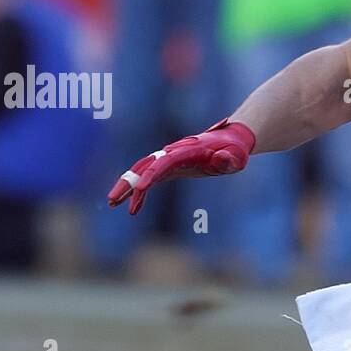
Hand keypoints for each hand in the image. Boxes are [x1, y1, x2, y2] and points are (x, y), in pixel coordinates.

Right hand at [107, 118, 255, 215]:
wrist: (232, 141)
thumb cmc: (235, 151)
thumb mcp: (237, 157)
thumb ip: (228, 160)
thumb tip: (221, 159)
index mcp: (187, 151)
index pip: (164, 162)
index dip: (151, 174)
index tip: (141, 189)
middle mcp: (173, 153)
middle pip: (145, 166)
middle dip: (128, 183)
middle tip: (113, 199)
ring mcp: (169, 159)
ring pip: (142, 171)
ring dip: (127, 187)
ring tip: (113, 203)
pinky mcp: (170, 167)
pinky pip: (150, 179)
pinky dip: (139, 192)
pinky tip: (132, 209)